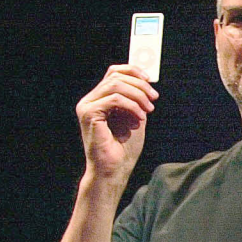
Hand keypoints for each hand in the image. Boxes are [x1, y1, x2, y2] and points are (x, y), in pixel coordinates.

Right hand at [76, 64, 158, 184]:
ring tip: (148, 110)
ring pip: (115, 85)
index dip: (132, 71)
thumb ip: (136, 100)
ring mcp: (87, 106)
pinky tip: (139, 119)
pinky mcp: (88, 114)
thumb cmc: (124, 148)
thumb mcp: (135, 117)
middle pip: (116, 77)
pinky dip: (131, 106)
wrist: (115, 169)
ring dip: (138, 96)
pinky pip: (114, 99)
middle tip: (154, 99)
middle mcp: (90, 100)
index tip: (150, 80)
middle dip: (140, 85)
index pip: (113, 73)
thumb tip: (146, 83)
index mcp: (100, 99)